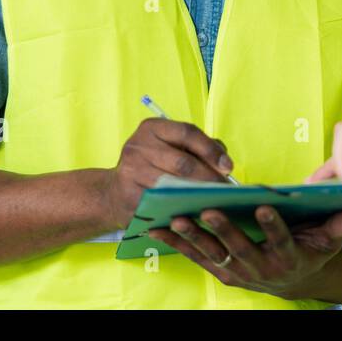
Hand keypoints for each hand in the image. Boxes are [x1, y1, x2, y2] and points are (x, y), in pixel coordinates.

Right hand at [103, 118, 233, 229]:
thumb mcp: (169, 147)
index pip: (187, 132)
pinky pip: (162, 203)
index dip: (210, 149)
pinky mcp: (128, 196)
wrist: (114, 193)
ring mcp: (130, 171)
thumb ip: (198, 147)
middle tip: (225, 190)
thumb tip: (223, 160)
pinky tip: (194, 212)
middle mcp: (138, 146)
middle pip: (183, 162)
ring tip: (215, 201)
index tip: (228, 166)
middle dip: (209, 177)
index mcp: (152, 128)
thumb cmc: (152, 167)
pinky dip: (181, 208)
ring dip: (198, 195)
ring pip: (174, 185)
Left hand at [148, 206, 341, 298]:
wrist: (291, 281)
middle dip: (224, 230)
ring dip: (194, 238)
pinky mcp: (221, 271)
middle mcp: (262, 270)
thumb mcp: (328, 240)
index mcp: (289, 258)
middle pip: (242, 249)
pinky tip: (158, 229)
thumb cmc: (310, 251)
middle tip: (208, 210)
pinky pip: (197, 257)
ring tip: (177, 220)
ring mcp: (238, 272)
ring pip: (214, 255)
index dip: (273, 226)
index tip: (265, 207)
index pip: (282, 241)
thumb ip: (340, 226)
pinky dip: (178, 244)